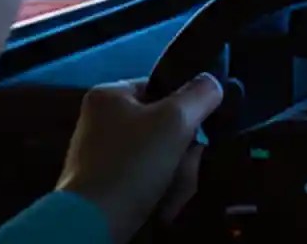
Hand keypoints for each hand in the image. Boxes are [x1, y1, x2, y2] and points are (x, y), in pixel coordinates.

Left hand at [56, 74, 223, 242]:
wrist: (94, 224)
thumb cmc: (133, 162)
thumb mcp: (175, 120)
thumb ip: (200, 95)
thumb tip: (213, 83)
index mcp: (108, 95)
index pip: (161, 88)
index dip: (185, 109)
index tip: (195, 131)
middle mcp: (101, 121)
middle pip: (163, 127)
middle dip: (182, 152)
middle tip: (184, 166)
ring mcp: (101, 155)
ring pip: (159, 156)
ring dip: (176, 175)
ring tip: (172, 193)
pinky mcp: (105, 185)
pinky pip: (145, 178)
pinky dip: (159, 191)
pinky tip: (162, 205)